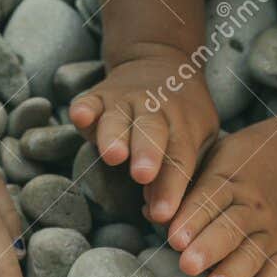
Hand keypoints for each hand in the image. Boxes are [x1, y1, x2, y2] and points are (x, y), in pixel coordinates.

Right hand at [69, 48, 220, 224]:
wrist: (162, 62)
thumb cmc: (183, 117)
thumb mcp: (197, 141)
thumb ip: (181, 177)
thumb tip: (158, 215)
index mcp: (184, 125)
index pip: (180, 158)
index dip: (171, 187)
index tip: (163, 214)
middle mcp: (156, 110)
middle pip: (152, 133)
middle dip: (147, 154)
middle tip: (143, 175)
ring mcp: (126, 100)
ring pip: (119, 119)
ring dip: (115, 136)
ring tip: (113, 155)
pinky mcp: (99, 95)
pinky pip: (89, 100)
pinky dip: (84, 108)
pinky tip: (80, 117)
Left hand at [167, 114, 276, 276]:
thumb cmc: (242, 162)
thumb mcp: (214, 158)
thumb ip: (184, 184)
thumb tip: (150, 210)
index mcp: (229, 179)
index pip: (209, 198)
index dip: (192, 219)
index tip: (174, 238)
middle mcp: (253, 206)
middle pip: (231, 228)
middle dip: (209, 248)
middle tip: (188, 264)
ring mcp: (273, 230)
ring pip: (252, 253)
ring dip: (233, 274)